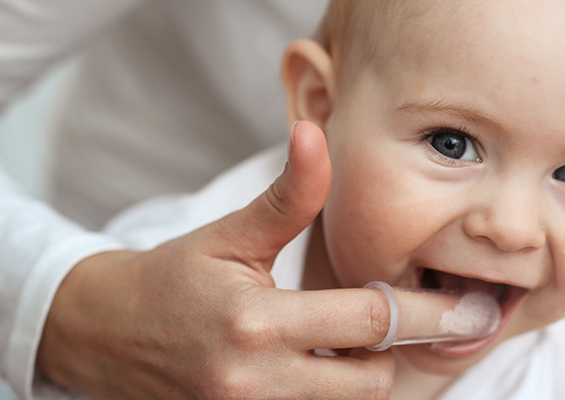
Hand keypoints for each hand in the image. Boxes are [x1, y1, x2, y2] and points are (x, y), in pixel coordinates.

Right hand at [37, 121, 393, 398]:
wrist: (98, 335)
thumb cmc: (172, 277)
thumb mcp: (230, 234)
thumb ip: (287, 196)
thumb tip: (315, 135)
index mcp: (256, 322)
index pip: (369, 323)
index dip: (424, 313)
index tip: (465, 306)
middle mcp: (254, 380)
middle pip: (371, 383)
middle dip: (388, 353)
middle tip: (375, 323)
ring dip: (356, 380)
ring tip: (337, 346)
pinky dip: (324, 396)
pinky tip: (312, 370)